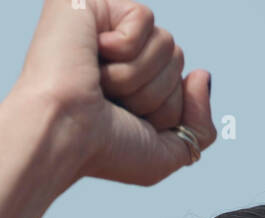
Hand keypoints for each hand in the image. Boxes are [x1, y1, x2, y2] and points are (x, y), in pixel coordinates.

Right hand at [16, 0, 214, 186]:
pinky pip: (144, 20)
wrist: (62, 134)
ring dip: (136, 76)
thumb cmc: (103, 150)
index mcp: (132, 83)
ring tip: (99, 83)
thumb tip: (202, 76)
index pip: (180, 83)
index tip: (126, 121)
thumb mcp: (164, 155)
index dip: (165, 111)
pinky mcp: (92, 2)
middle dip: (152, 93)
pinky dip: (125, 48)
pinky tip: (93, 55)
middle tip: (110, 102)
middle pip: (176, 59)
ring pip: (165, 42)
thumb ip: (200, 128)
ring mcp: (105, 24)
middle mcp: (118, 52)